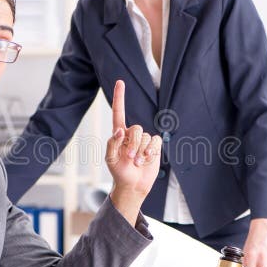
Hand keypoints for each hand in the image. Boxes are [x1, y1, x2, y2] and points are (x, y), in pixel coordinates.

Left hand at [106, 80, 161, 224]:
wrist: (133, 185)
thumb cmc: (119, 172)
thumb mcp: (110, 159)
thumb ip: (113, 143)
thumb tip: (120, 130)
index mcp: (119, 134)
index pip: (119, 112)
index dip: (120, 97)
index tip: (120, 82)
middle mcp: (132, 134)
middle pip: (137, 128)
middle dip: (133, 144)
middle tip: (130, 158)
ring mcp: (144, 140)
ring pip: (146, 137)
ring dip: (141, 152)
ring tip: (137, 163)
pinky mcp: (154, 146)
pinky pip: (156, 141)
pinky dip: (151, 151)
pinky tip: (147, 159)